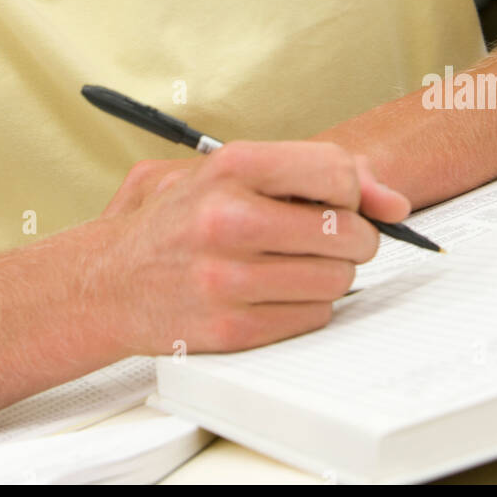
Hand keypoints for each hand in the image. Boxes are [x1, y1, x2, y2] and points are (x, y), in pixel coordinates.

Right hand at [98, 139, 410, 356]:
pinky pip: (312, 318)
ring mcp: (229, 279)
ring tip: (289, 264)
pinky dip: (304, 307)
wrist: (106, 282)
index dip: (354, 190)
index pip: (337, 170)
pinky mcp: (232, 329)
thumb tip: (390, 200)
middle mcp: (229, 219)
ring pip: (337, 280)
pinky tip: (271, 293)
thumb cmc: (171, 221)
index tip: (346, 202)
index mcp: (230, 167)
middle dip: (349, 237)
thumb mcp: (224, 171)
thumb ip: (309, 171)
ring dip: (327, 274)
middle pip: (347, 233)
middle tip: (321, 237)